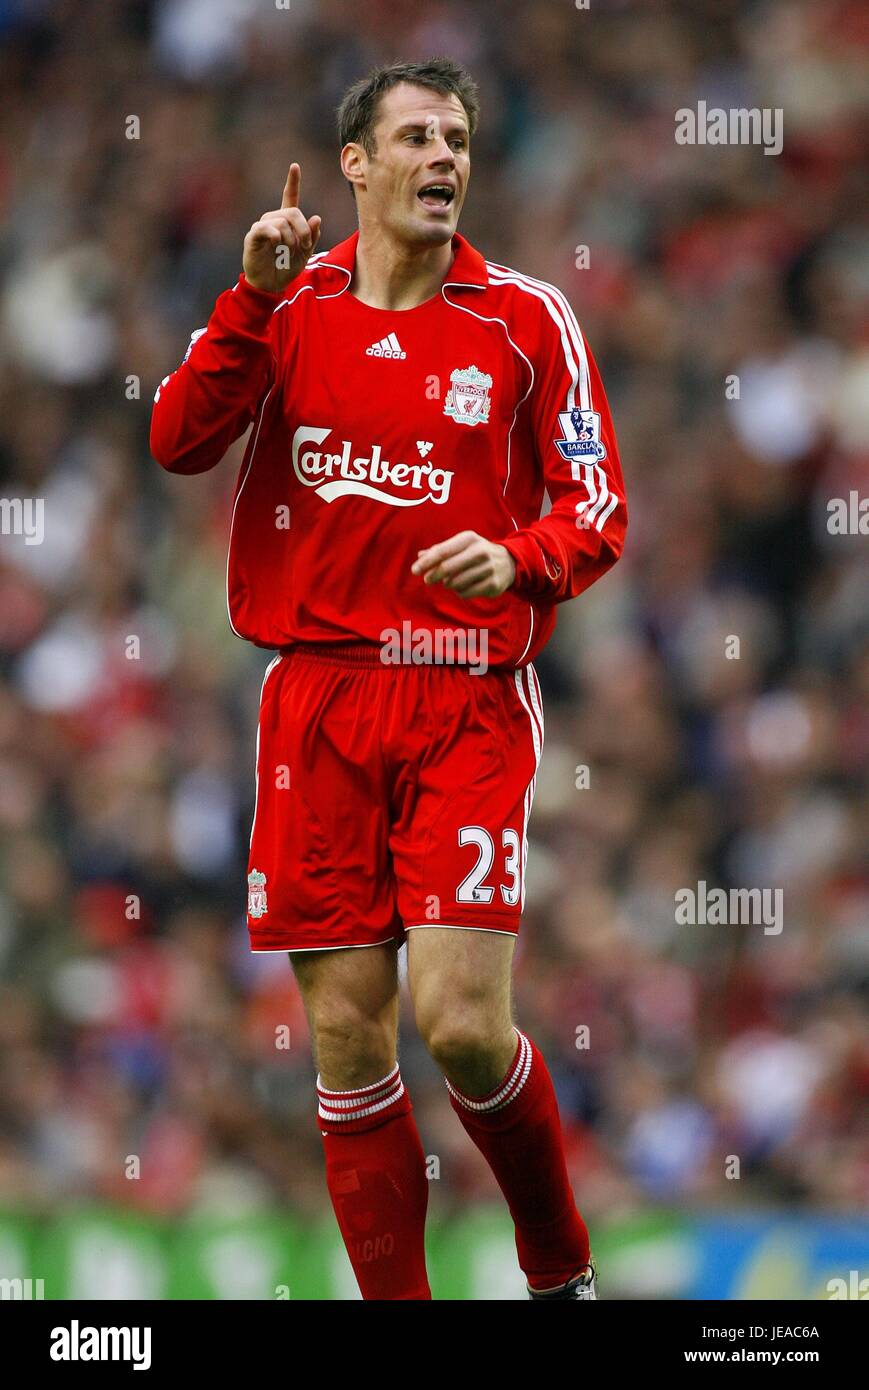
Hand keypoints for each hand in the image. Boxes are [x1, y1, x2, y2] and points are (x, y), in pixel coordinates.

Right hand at [242, 163, 321, 293]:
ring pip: (282, 221)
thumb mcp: (305, 253)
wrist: (271, 285)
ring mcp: (263, 227)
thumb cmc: (286, 268)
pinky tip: (276, 243)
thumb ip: (312, 236)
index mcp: (287, 222)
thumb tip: (317, 218)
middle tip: (306, 245)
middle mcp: (274, 220)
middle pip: (293, 212)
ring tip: (288, 252)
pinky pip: (265, 228)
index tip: (295, 166)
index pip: (289, 197)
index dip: (292, 182)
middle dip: (303, 229)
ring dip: (290, 239)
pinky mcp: (253, 236)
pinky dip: (274, 235)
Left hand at [411, 531, 515, 597]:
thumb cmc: (476, 553)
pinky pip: (466, 593)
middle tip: (427, 580)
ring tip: (451, 581)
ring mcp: (488, 568)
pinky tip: (463, 587)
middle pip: (447, 567)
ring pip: (456, 582)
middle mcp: (480, 551)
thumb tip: (420, 556)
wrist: (509, 562)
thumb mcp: (460, 546)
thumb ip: (440, 550)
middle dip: (434, 575)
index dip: (426, 562)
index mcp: (469, 538)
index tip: (415, 570)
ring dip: (449, 584)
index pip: (442, 551)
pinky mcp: (493, 583)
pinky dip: (460, 592)